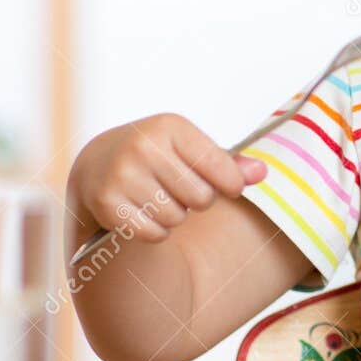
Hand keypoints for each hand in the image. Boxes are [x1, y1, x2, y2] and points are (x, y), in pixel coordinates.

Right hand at [67, 113, 267, 244]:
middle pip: (202, 197)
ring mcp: (122, 175)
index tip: (230, 185)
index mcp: (170, 127)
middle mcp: (143, 147)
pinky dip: (156, 231)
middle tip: (180, 188)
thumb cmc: (158, 155)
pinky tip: (144, 212)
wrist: (100, 162)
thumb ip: (229, 163)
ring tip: (159, 197)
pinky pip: (155, 234)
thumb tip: (261, 172)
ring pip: (177, 217)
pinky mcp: (107, 204)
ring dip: (175, 215)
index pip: (219, 165)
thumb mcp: (191, 148)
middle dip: (198, 199)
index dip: (232, 183)